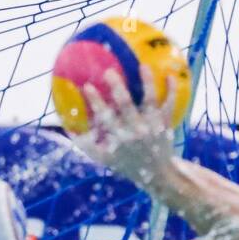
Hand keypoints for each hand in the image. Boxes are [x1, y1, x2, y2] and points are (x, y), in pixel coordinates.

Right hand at [73, 65, 177, 191]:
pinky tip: (170, 75)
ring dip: (147, 82)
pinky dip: (171, 90)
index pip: (104, 116)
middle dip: (117, 87)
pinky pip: (169, 104)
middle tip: (109, 71)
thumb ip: (86, 143)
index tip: (87, 86)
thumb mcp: (103, 158)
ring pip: (149, 100)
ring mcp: (151, 126)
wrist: (155, 174)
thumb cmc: (125, 163)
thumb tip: (67, 126)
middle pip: (125, 104)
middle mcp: (134, 131)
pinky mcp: (165, 124)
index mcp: (118, 138)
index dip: (95, 101)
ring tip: (142, 65)